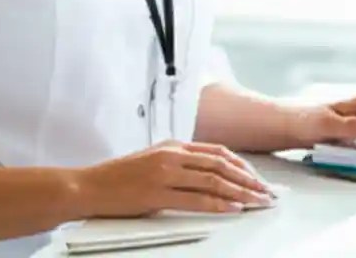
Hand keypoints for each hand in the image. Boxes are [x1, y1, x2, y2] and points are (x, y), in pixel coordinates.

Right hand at [74, 140, 275, 216]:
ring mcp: (165, 172)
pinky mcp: (157, 192)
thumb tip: (205, 175)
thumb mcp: (152, 161)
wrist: (89, 185)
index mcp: (172, 145)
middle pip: (221, 165)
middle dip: (249, 180)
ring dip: (241, 192)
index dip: (242, 166)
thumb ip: (177, 163)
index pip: (217, 152)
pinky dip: (219, 204)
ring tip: (257, 202)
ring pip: (214, 181)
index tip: (257, 178)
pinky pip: (196, 199)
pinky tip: (233, 208)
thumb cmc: (118, 178)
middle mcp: (172, 155)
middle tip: (266, 192)